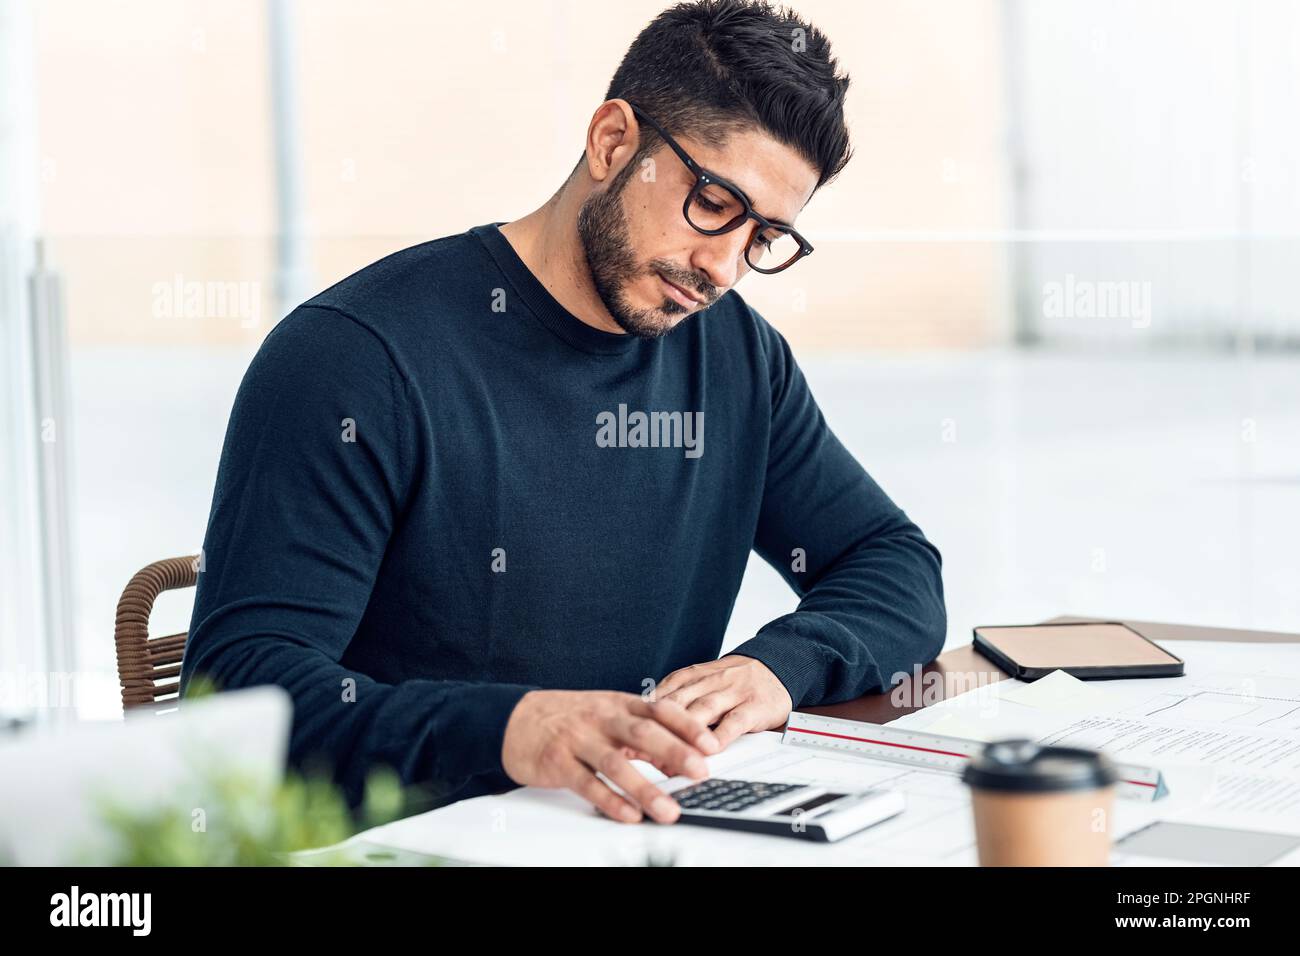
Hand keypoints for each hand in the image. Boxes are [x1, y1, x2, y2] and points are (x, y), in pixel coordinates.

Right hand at [500, 690, 720, 823]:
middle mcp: (602, 719)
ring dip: (645, 788)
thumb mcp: (609, 716)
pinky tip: (629, 814)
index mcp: (619, 704)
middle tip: (700, 772)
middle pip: (643, 733)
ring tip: (668, 810)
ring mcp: (579, 740)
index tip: (712, 744)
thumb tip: (680, 759)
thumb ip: (643, 735)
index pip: (660, 710)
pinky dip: (610, 800)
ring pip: (616, 763)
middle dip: (675, 752)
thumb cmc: (569, 718)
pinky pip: (588, 784)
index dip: (687, 726)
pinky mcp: (558, 762)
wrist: (515, 719)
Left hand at [653, 655, 793, 749]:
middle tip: (645, 752)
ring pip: (704, 710)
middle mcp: (709, 681)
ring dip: (687, 732)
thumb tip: (642, 718)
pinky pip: (735, 721)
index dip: (646, 716)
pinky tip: (711, 751)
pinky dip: (721, 736)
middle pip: (679, 703)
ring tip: (674, 754)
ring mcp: (732, 692)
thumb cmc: (732, 681)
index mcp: (692, 675)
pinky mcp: (753, 705)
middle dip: (661, 728)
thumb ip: (677, 697)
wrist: (775, 664)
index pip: (663, 694)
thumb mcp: (701, 681)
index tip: (631, 735)